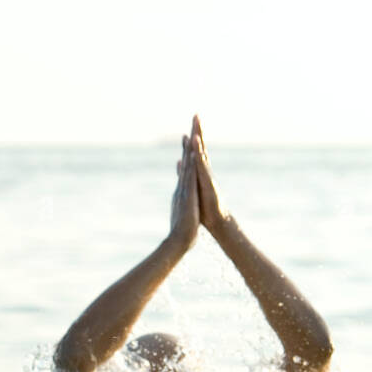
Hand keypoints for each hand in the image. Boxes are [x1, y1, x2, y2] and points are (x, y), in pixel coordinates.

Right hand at [169, 125, 200, 250]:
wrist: (179, 241)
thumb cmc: (182, 232)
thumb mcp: (180, 215)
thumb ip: (179, 207)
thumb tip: (178, 206)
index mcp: (181, 192)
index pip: (184, 171)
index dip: (185, 156)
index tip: (186, 142)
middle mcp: (181, 188)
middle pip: (184, 164)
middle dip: (186, 147)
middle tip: (186, 131)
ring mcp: (183, 191)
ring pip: (186, 167)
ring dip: (188, 151)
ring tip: (189, 135)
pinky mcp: (188, 195)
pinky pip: (190, 177)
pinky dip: (191, 165)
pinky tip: (192, 154)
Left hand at [191, 113, 224, 234]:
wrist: (215, 221)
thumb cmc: (204, 206)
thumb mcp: (193, 187)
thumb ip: (187, 173)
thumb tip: (181, 162)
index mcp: (199, 172)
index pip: (195, 151)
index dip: (193, 136)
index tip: (192, 121)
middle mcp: (204, 171)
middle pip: (200, 148)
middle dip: (198, 131)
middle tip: (196, 115)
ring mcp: (207, 176)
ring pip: (202, 155)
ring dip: (200, 140)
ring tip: (197, 126)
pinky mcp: (208, 183)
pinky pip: (202, 168)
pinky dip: (199, 156)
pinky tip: (197, 147)